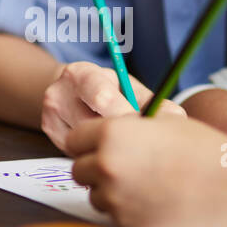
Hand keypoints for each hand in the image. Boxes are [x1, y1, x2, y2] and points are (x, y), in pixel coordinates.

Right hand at [41, 60, 183, 154]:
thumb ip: (150, 101)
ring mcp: (50, 115)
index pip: (101, 96)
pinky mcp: (49, 134)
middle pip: (92, 124)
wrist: (70, 91)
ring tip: (124, 143)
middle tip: (137, 142)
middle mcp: (59, 92)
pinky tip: (106, 147)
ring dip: (108, 146)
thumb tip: (176, 117)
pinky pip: (79, 152)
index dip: (125, 114)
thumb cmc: (107, 89)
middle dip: (118, 135)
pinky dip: (96, 152)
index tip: (141, 125)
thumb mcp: (126, 86)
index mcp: (80, 73)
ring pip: (85, 142)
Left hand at [70, 115, 226, 226]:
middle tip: (121, 166)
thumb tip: (114, 125)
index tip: (101, 144)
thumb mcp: (163, 122)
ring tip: (141, 182)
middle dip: (94, 167)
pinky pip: (113, 214)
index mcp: (112, 133)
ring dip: (108, 190)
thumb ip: (130, 125)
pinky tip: (150, 199)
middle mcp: (106, 165)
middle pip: (78, 169)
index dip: (89, 141)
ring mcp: (115, 197)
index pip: (75, 138)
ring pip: (94, 195)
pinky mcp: (127, 222)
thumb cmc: (202, 148)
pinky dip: (125, 209)